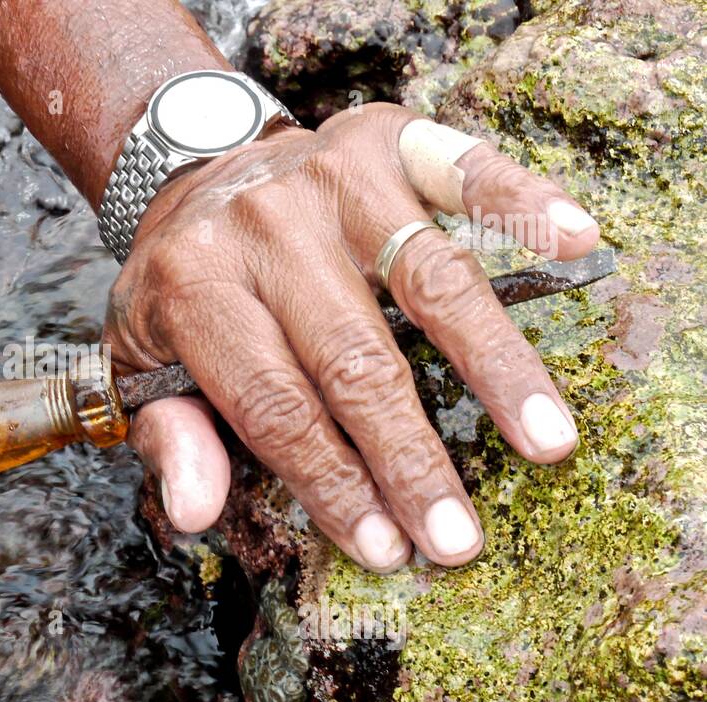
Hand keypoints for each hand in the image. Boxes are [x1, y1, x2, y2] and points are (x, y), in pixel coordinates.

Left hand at [103, 103, 600, 571]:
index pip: (272, 404)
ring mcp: (327, 177)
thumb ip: (168, 433)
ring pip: (427, 278)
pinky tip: (577, 242)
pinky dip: (523, 203)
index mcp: (192, 289)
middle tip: (458, 537)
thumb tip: (193, 510)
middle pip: (353, 358)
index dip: (331, 482)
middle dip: (409, 458)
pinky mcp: (382, 139)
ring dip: (493, 365)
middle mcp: (263, 228)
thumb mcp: (138, 361)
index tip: (385, 548)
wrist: (189, 176)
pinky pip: (464, 168)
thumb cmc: (181, 289)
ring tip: (546, 441)